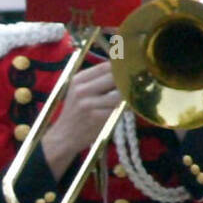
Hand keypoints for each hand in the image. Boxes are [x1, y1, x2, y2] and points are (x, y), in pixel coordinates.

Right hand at [40, 63, 120, 179]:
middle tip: (136, 84)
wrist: (65, 135)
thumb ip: (96, 80)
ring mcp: (89, 104)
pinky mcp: (97, 118)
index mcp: (78, 80)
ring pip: (119, 94)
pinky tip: (123, 110)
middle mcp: (82, 90)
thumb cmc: (76, 112)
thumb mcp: (79, 91)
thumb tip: (123, 71)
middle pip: (114, 77)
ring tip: (130, 98)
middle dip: (127, 81)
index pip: (105, 66)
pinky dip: (123, 109)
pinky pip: (118, 109)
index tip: (131, 70)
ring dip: (127, 96)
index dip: (121, 67)